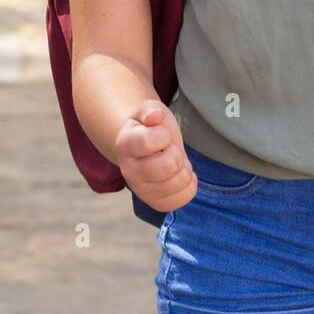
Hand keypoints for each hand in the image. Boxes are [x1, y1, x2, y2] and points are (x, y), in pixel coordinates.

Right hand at [114, 99, 196, 213]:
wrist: (148, 148)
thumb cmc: (151, 127)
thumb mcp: (150, 111)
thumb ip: (151, 109)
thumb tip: (154, 116)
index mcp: (124, 145)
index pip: (149, 141)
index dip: (164, 135)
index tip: (162, 134)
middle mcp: (129, 172)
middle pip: (169, 165)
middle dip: (176, 152)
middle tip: (169, 149)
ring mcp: (142, 191)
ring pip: (181, 181)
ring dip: (183, 167)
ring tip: (172, 161)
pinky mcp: (157, 203)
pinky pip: (186, 195)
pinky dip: (189, 183)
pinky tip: (178, 174)